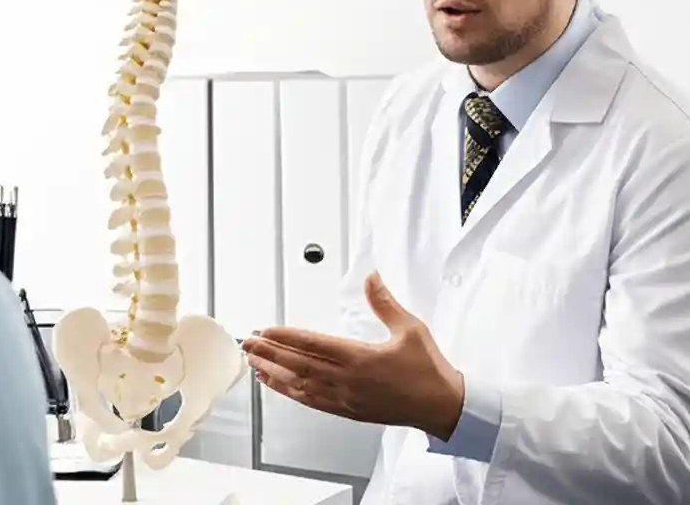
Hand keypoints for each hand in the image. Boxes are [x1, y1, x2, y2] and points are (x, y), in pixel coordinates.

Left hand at [240, 272, 465, 440]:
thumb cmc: (428, 370)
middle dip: (270, 353)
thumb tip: (371, 278)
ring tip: (254, 362)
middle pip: (299, 365)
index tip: (267, 329)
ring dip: (274, 373)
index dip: (287, 337)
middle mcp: (348, 381)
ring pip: (300, 385)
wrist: (441, 407)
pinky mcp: (347, 411)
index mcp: (361, 359)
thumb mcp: (410, 329)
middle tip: (248, 342)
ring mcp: (346, 398)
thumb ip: (385, 303)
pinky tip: (276, 384)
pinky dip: (289, 392)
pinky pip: (311, 401)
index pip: (314, 345)